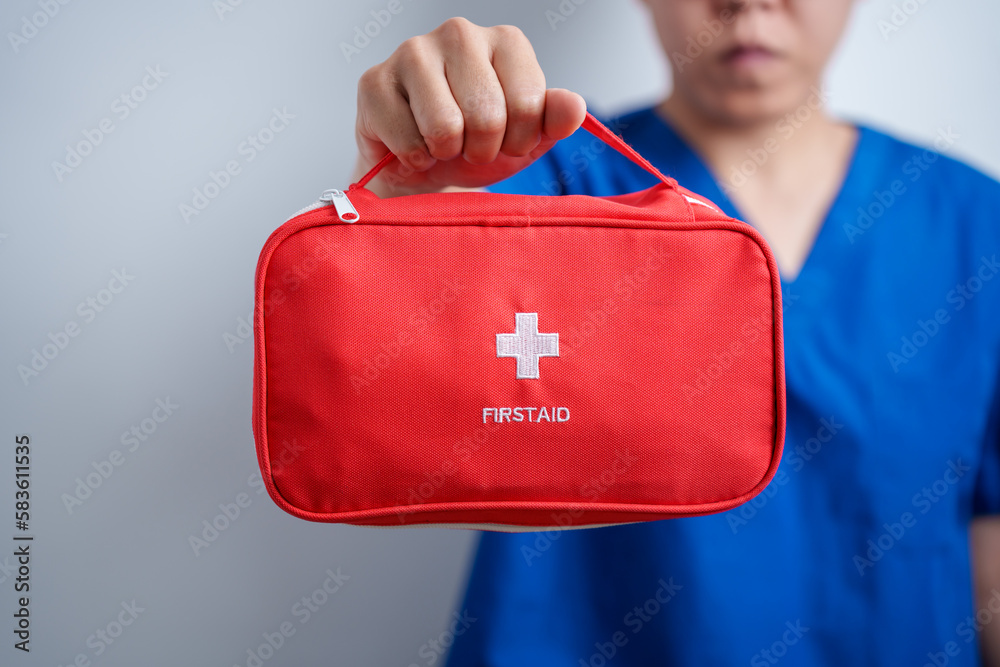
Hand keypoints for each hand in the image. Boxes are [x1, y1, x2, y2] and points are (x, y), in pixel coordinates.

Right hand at [353, 17, 586, 196]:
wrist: (423, 169)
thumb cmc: (478, 145)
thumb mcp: (526, 139)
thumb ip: (553, 121)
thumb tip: (574, 107)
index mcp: (505, 41)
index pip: (528, 102)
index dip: (519, 139)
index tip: (507, 141)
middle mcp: (459, 34)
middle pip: (487, 115)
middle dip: (482, 149)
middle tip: (471, 146)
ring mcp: (412, 52)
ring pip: (444, 127)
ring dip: (447, 153)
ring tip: (443, 145)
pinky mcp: (373, 82)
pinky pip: (408, 141)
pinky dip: (415, 158)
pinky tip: (413, 145)